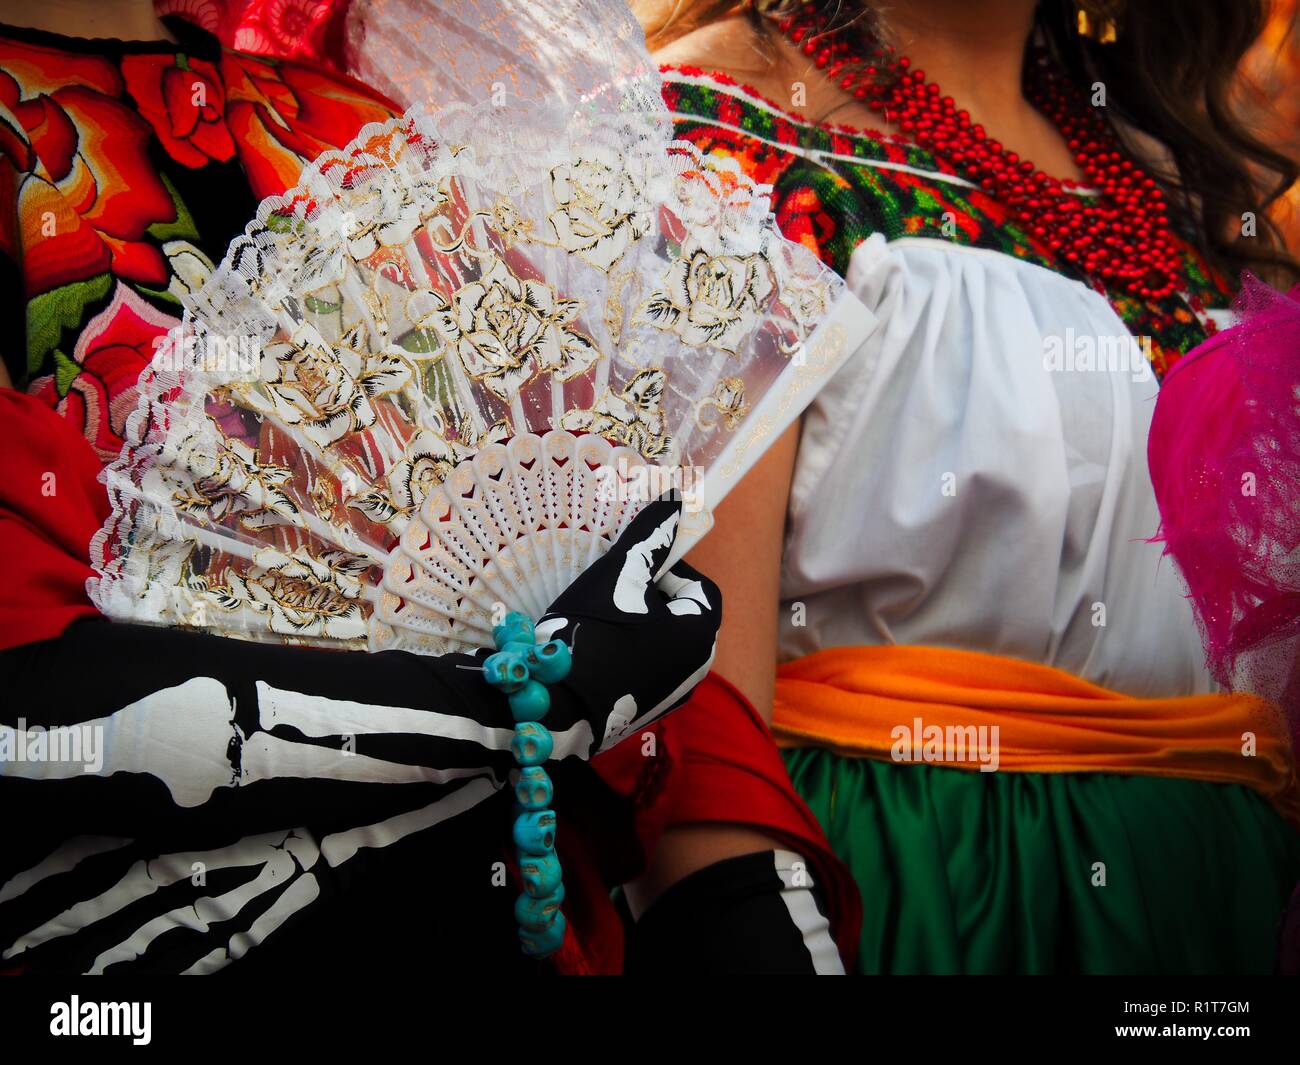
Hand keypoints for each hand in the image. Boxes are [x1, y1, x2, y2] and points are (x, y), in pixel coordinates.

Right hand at [534, 495, 720, 757]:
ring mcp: (672, 694)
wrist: (556, 711)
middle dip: (647, 596)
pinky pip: (645, 668)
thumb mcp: (618, 575)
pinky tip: (592, 649)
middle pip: (680, 614)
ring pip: (661, 641)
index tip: (632, 566)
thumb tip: (676, 500)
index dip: (667, 567)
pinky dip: (625, 652)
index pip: (699, 586)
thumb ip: (649, 537)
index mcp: (700, 635)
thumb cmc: (591, 635)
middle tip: (610, 590)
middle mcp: (697, 669)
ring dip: (635, 623)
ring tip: (596, 618)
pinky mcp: (647, 711)